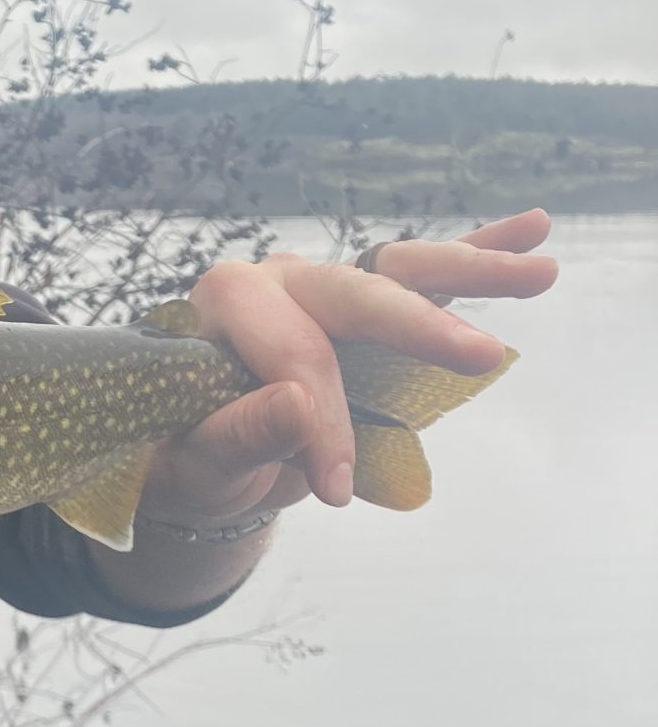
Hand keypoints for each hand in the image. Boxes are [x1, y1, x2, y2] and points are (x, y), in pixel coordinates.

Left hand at [140, 208, 558, 523]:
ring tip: (539, 270)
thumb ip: (238, 436)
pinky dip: (476, 256)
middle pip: (357, 292)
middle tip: (483, 359)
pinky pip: (421, 277)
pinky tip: (531, 238)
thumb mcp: (196, 464)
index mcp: (224, 304)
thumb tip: (297, 407)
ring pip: (401, 269)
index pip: (292, 351)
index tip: (335, 488)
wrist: (193, 460)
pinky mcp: (360, 307)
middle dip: (420, 327)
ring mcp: (321, 286)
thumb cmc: (187, 458)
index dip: (323, 420)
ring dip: (473, 270)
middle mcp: (277, 280)